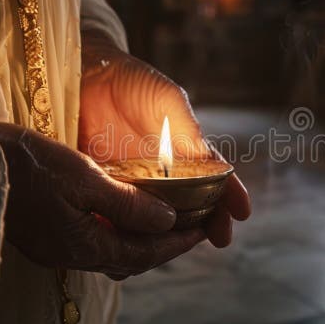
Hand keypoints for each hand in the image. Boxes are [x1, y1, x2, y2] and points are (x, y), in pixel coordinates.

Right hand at [0, 122, 205, 279]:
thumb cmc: (28, 163)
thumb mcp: (84, 178)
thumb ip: (128, 204)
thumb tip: (168, 221)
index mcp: (85, 245)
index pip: (146, 252)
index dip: (178, 242)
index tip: (204, 229)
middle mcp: (72, 255)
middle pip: (132, 258)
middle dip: (164, 245)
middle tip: (190, 227)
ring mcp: (56, 248)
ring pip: (112, 253)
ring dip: (140, 242)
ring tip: (163, 222)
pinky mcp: (45, 236)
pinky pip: (93, 243)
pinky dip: (117, 233)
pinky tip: (123, 215)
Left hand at [78, 30, 250, 246]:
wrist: (83, 75)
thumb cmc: (131, 82)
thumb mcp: (166, 100)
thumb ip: (186, 127)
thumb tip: (211, 158)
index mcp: (183, 155)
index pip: (213, 181)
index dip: (230, 197)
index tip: (241, 213)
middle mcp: (161, 177)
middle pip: (189, 210)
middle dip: (206, 225)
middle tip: (218, 237)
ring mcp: (131, 187)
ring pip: (154, 222)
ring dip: (165, 238)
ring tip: (172, 248)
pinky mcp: (100, 191)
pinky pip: (114, 218)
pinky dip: (122, 235)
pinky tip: (125, 248)